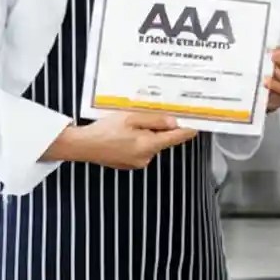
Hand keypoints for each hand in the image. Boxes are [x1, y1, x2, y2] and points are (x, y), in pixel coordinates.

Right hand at [49, 111, 197, 168]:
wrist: (81, 146)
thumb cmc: (104, 130)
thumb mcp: (131, 118)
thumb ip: (154, 120)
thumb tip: (174, 122)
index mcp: (148, 145)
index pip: (176, 138)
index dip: (187, 130)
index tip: (197, 124)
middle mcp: (146, 157)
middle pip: (163, 140)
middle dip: (161, 128)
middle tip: (151, 115)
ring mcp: (137, 163)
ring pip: (152, 145)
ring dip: (148, 134)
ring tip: (132, 124)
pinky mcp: (129, 164)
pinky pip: (141, 150)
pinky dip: (139, 141)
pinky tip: (125, 134)